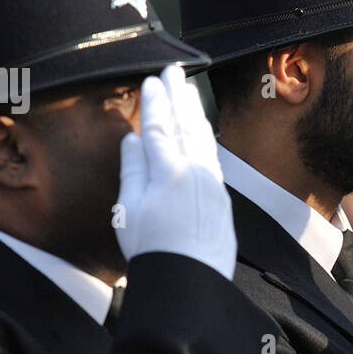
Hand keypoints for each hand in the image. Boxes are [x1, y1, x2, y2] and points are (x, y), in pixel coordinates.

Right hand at [116, 65, 237, 277]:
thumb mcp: (131, 210)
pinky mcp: (221, 198)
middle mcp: (196, 172)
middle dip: (179, 96)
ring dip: (195, 112)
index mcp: (170, 172)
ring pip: (204, 139)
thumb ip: (133, 170)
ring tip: (188, 92)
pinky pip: (212, 156)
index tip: (152, 81)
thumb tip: (133, 139)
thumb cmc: (154, 250)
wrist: (192, 282)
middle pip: (186, 125)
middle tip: (174, 71)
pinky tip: (202, 130)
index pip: (161, 127)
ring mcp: (213, 184)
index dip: (156, 102)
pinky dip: (205, 136)